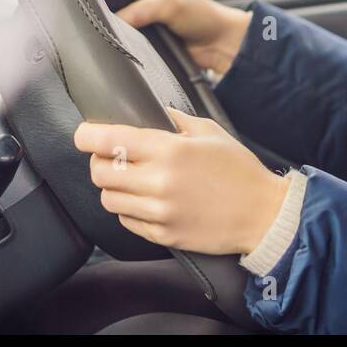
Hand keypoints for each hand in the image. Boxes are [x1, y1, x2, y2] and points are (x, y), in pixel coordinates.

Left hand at [74, 108, 289, 256]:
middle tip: (112, 157)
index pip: (109, 140)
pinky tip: (146, 200)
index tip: (84, 134)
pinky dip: (129, 209)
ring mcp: (159, 211)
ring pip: (108, 199)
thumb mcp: (210, 131)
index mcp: (170, 150)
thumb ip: (175, 119)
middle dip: (100, 161)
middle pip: (100, 172)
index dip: (88, 135)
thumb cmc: (239, 170)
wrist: (262, 213)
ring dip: (114, 187)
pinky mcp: (163, 234)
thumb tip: (149, 112)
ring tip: (131, 181)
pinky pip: (126, 220)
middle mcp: (159, 181)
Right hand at [117, 0, 253, 75]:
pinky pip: (131, 50)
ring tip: (118, 43)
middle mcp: (141, 5)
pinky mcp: (147, 47)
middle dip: (112, 22)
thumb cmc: (204, 17)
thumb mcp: (172, 4)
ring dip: (121, 39)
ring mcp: (143, 27)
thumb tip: (117, 21)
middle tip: (108, 30)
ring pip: (120, 34)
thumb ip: (143, 9)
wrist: (222, 45)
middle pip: (113, 13)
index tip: (96, 9)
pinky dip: (130, 52)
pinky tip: (127, 54)